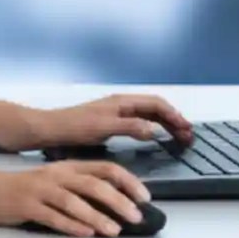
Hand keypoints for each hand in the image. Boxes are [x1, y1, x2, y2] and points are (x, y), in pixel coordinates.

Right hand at [0, 161, 150, 236]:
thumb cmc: (29, 187)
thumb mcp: (58, 179)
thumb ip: (83, 185)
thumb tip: (117, 200)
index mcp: (69, 166)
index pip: (105, 168)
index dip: (127, 181)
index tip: (144, 197)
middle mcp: (58, 175)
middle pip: (94, 185)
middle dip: (118, 201)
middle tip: (136, 216)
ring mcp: (42, 190)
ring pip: (75, 202)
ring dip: (97, 217)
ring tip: (114, 230)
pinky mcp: (27, 207)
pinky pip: (53, 217)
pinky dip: (71, 226)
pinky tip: (85, 234)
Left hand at [37, 93, 193, 147]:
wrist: (52, 129)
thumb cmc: (75, 127)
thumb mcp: (105, 127)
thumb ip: (130, 127)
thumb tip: (154, 129)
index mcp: (123, 101)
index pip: (156, 103)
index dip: (173, 115)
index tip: (185, 128)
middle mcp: (122, 104)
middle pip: (155, 108)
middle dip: (173, 119)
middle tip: (187, 134)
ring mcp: (116, 112)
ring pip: (148, 114)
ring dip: (164, 123)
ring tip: (177, 135)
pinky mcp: (111, 122)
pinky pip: (139, 121)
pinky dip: (152, 127)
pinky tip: (154, 136)